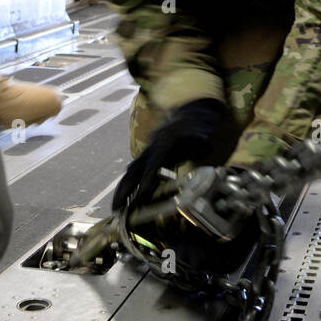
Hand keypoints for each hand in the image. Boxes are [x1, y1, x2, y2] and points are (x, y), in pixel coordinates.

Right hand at [112, 98, 227, 210]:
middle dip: (123, 190)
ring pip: (132, 171)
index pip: (151, 167)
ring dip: (123, 189)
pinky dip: (129, 184)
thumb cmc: (200, 125)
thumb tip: (203, 140)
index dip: (145, 183)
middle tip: (116, 209)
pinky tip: (125, 198)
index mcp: (165, 143)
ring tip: (116, 208)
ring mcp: (150, 150)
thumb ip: (200, 139)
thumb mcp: (204, 132)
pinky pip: (136, 170)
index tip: (139, 200)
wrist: (194, 111)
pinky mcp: (151, 154)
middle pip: (134, 170)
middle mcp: (153, 147)